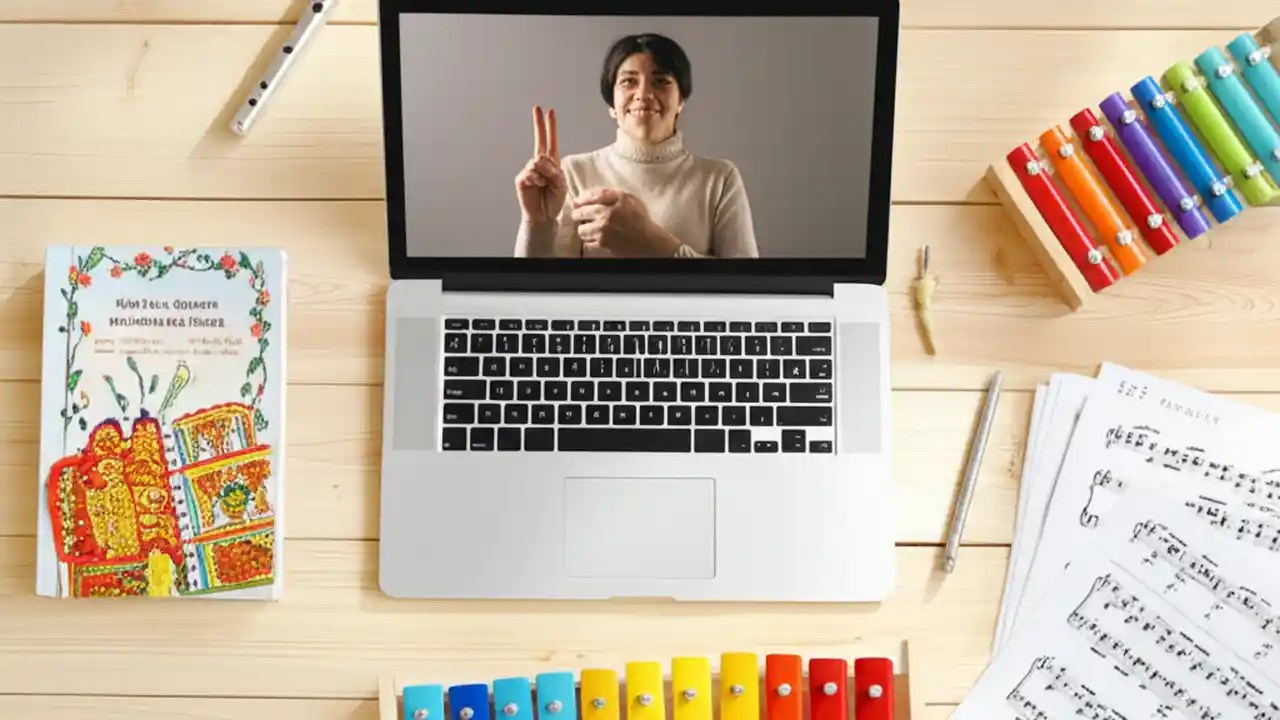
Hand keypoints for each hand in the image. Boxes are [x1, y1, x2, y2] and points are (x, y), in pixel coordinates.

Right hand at [514, 104, 566, 222]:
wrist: (544, 216)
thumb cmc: (553, 200)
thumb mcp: (560, 184)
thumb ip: (553, 171)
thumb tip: (537, 160)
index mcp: (552, 163)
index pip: (550, 141)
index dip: (550, 127)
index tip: (550, 112)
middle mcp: (540, 163)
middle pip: (539, 140)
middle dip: (539, 124)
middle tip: (537, 108)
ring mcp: (529, 170)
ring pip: (538, 162)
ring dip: (545, 173)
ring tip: (546, 186)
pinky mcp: (521, 179)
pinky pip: (530, 173)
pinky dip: (537, 180)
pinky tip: (537, 187)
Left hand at [571, 188, 680, 256]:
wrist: (649, 242)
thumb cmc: (640, 220)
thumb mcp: (630, 200)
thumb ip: (612, 194)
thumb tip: (589, 194)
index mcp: (617, 199)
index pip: (592, 195)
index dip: (581, 198)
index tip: (577, 202)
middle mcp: (608, 213)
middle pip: (582, 212)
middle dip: (578, 214)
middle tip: (578, 215)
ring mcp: (604, 230)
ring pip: (582, 229)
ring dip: (583, 228)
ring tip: (588, 228)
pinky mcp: (603, 243)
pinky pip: (587, 241)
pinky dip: (590, 240)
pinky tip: (595, 237)